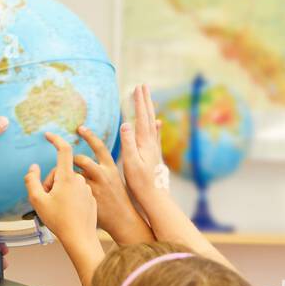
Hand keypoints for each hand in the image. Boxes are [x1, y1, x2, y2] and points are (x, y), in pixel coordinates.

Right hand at [24, 132, 98, 247]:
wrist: (81, 239)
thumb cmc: (59, 221)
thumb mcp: (37, 200)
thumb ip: (31, 180)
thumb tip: (33, 167)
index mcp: (67, 177)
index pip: (64, 150)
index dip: (56, 139)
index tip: (48, 135)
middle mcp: (80, 180)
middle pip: (61, 172)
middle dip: (51, 181)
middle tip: (46, 199)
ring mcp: (87, 189)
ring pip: (69, 183)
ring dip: (60, 190)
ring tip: (56, 208)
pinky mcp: (91, 198)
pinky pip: (77, 192)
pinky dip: (69, 197)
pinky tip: (67, 212)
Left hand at [72, 125, 150, 238]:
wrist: (123, 220)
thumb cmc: (117, 200)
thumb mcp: (114, 180)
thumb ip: (99, 170)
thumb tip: (81, 162)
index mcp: (111, 168)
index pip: (99, 146)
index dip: (89, 135)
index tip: (80, 127)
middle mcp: (104, 175)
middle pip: (81, 159)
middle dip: (69, 160)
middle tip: (65, 164)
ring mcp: (95, 186)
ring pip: (74, 174)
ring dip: (67, 176)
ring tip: (64, 183)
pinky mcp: (87, 198)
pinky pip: (71, 189)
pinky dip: (66, 189)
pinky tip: (66, 195)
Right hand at [119, 83, 167, 201]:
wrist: (156, 199)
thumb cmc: (141, 184)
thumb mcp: (131, 163)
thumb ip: (128, 142)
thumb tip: (126, 123)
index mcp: (144, 143)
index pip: (141, 117)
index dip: (139, 102)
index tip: (137, 87)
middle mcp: (152, 143)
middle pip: (149, 117)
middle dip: (145, 101)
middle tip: (143, 86)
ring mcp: (154, 149)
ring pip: (152, 124)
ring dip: (149, 110)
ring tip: (149, 100)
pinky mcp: (155, 156)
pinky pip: (155, 135)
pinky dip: (155, 126)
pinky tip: (158, 123)